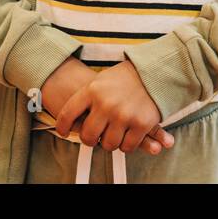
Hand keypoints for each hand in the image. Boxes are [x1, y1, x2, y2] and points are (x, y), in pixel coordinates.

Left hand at [54, 61, 173, 154]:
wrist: (155, 72)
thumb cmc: (124, 79)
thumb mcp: (101, 81)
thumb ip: (86, 99)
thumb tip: (68, 122)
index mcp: (92, 90)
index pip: (67, 114)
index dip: (63, 127)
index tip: (63, 132)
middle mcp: (106, 104)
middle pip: (88, 136)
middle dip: (89, 139)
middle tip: (94, 137)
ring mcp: (124, 115)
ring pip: (108, 144)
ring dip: (110, 142)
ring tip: (112, 134)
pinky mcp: (141, 124)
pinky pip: (127, 146)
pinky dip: (127, 145)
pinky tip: (127, 136)